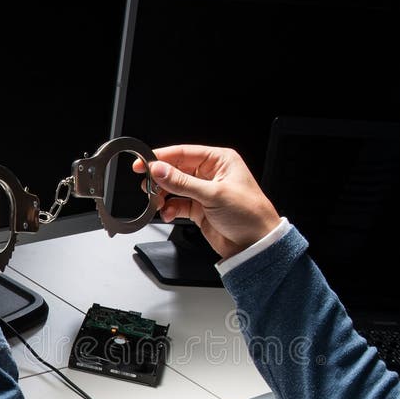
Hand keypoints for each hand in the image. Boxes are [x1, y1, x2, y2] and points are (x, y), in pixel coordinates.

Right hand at [134, 145, 280, 258]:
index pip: (184, 153)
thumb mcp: (214, 194)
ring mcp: (204, 192)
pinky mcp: (199, 210)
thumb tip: (159, 170)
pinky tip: (167, 213)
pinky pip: (177, 205)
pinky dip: (169, 209)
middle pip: (176, 170)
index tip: (143, 163)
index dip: (162, 157)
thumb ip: (183, 183)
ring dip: (163, 196)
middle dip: (161, 179)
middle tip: (148, 186)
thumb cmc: (250, 215)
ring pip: (174, 188)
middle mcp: (211, 174)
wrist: (256, 245)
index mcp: (220, 161)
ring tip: (157, 202)